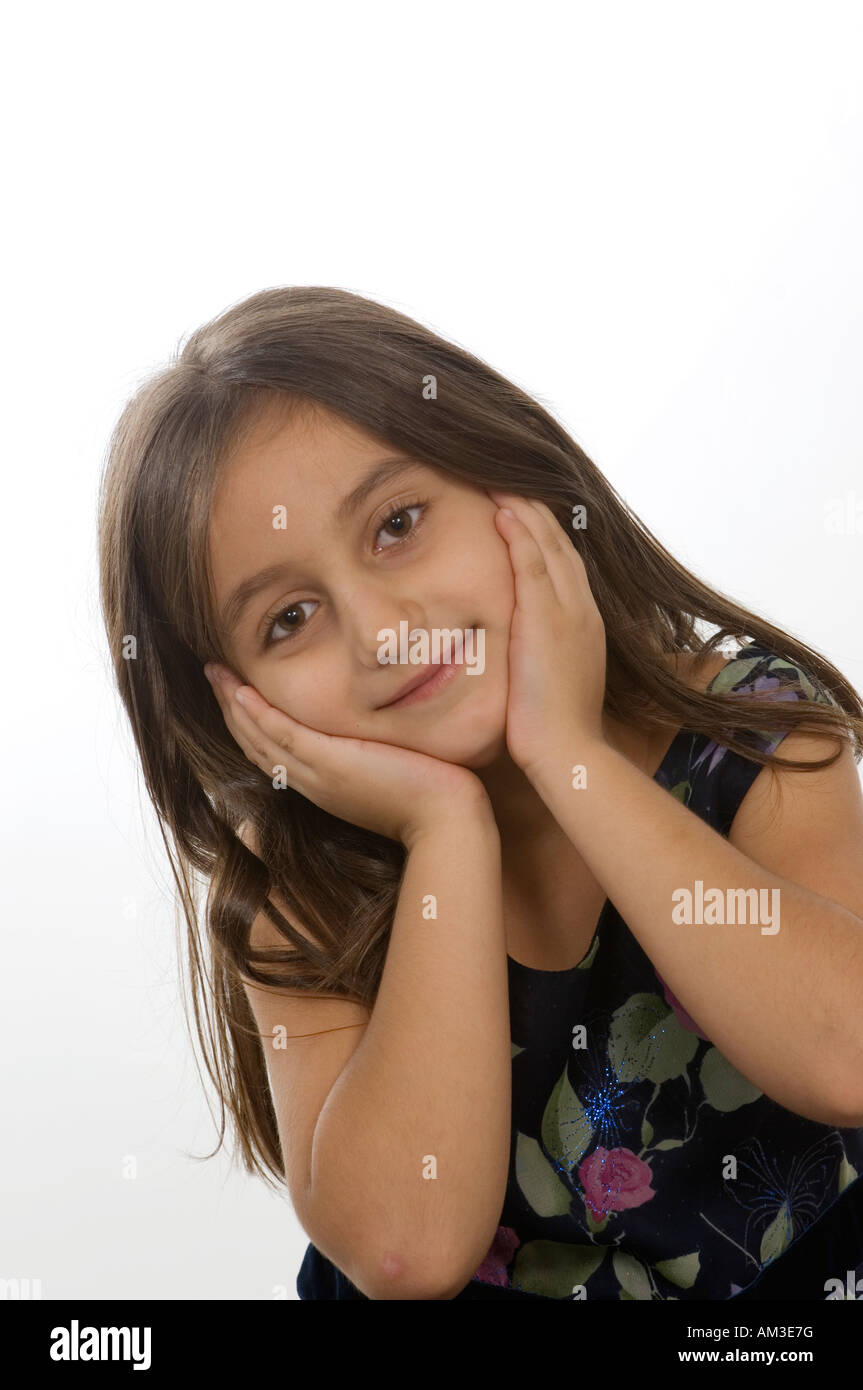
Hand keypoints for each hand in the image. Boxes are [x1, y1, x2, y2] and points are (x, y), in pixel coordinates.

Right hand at [203, 664, 491, 846]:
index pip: (272, 752)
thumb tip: (379, 735)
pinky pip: (283, 735)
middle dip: (230, 708)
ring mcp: (318, 775)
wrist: (445, 821)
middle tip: (213, 675)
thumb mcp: (392, 771)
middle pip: (255, 743)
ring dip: (233, 704)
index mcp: (322, 785)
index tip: (235, 694)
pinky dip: (258, 714)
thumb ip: (375, 754)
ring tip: (215, 673)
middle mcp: (312, 783)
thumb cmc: (431, 796)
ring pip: (260, 738)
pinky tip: (241, 691)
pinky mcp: (331, 764)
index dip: (248, 722)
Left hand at [487, 490, 607, 779]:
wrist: (567, 752)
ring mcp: (568, 612)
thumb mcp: (549, 683)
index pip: (563, 562)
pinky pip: (532, 564)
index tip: (519, 508)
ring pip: (548, 544)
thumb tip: (519, 653)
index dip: (542, 532)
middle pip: (560, 542)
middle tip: (506, 478)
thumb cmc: (552, 731)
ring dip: (523, 509)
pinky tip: (500, 511)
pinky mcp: (548, 620)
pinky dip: (519, 533)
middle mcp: (582, 609)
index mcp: (584, 622)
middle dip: (534, 509)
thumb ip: (538, 656)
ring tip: (498, 481)